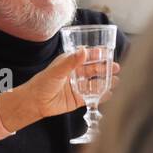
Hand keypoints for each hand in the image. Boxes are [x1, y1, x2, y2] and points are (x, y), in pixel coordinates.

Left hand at [0, 51, 122, 132]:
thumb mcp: (58, 70)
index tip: (107, 52)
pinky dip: (101, 95)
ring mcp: (78, 86)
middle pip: (94, 70)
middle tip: (117, 67)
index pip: (86, 57)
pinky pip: (92, 97)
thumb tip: (84, 51)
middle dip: (105, 68)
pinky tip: (109, 94)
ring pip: (95, 83)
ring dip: (106, 81)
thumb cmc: (43, 83)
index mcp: (70, 63)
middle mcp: (75, 74)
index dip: (97, 55)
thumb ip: (71, 61)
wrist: (36, 102)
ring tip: (116, 81)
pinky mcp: (78, 99)